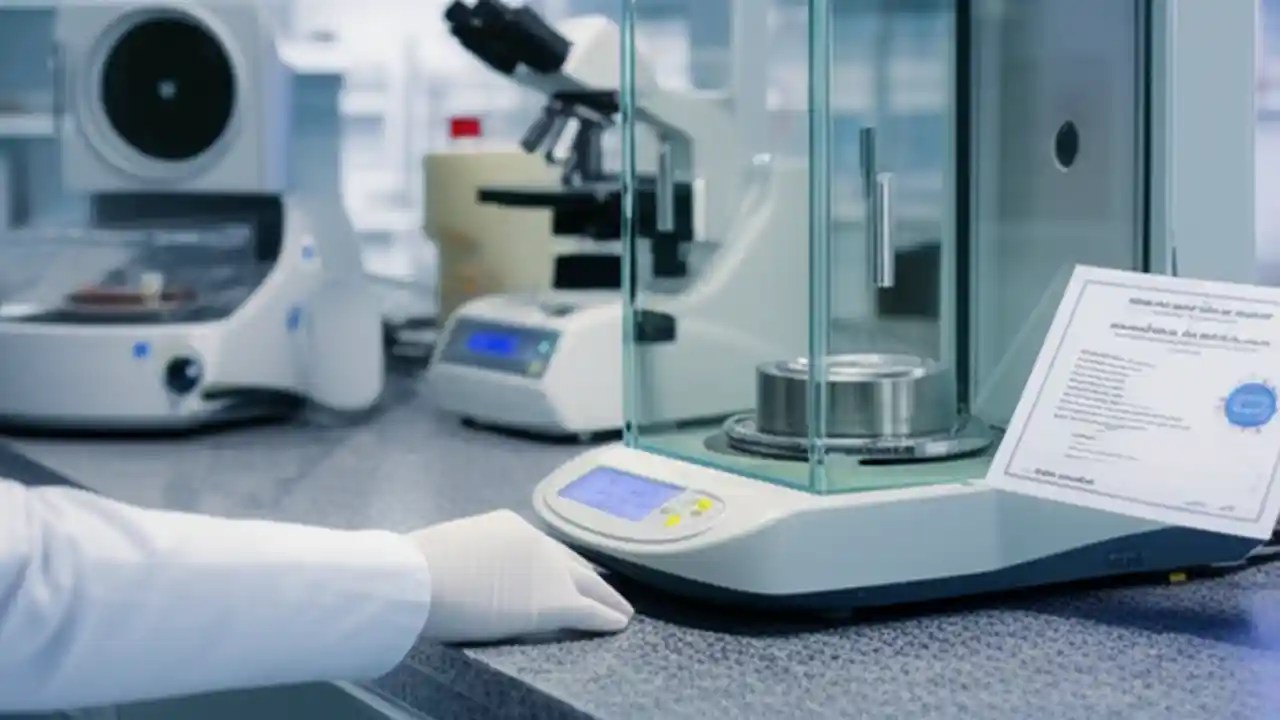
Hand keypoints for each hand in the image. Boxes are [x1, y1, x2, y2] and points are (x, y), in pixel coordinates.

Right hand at [407, 510, 632, 643]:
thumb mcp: (451, 550)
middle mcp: (535, 541)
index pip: (545, 548)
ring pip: (589, 585)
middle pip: (573, 563)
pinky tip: (617, 624)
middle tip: (606, 591)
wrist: (417, 578)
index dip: (562, 564)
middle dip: (591, 579)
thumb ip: (471, 558)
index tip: (571, 574)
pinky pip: (588, 610)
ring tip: (620, 610)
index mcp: (509, 526)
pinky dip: (606, 618)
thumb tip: (464, 571)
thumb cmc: (416, 567)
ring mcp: (547, 570)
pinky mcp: (553, 601)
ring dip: (607, 599)